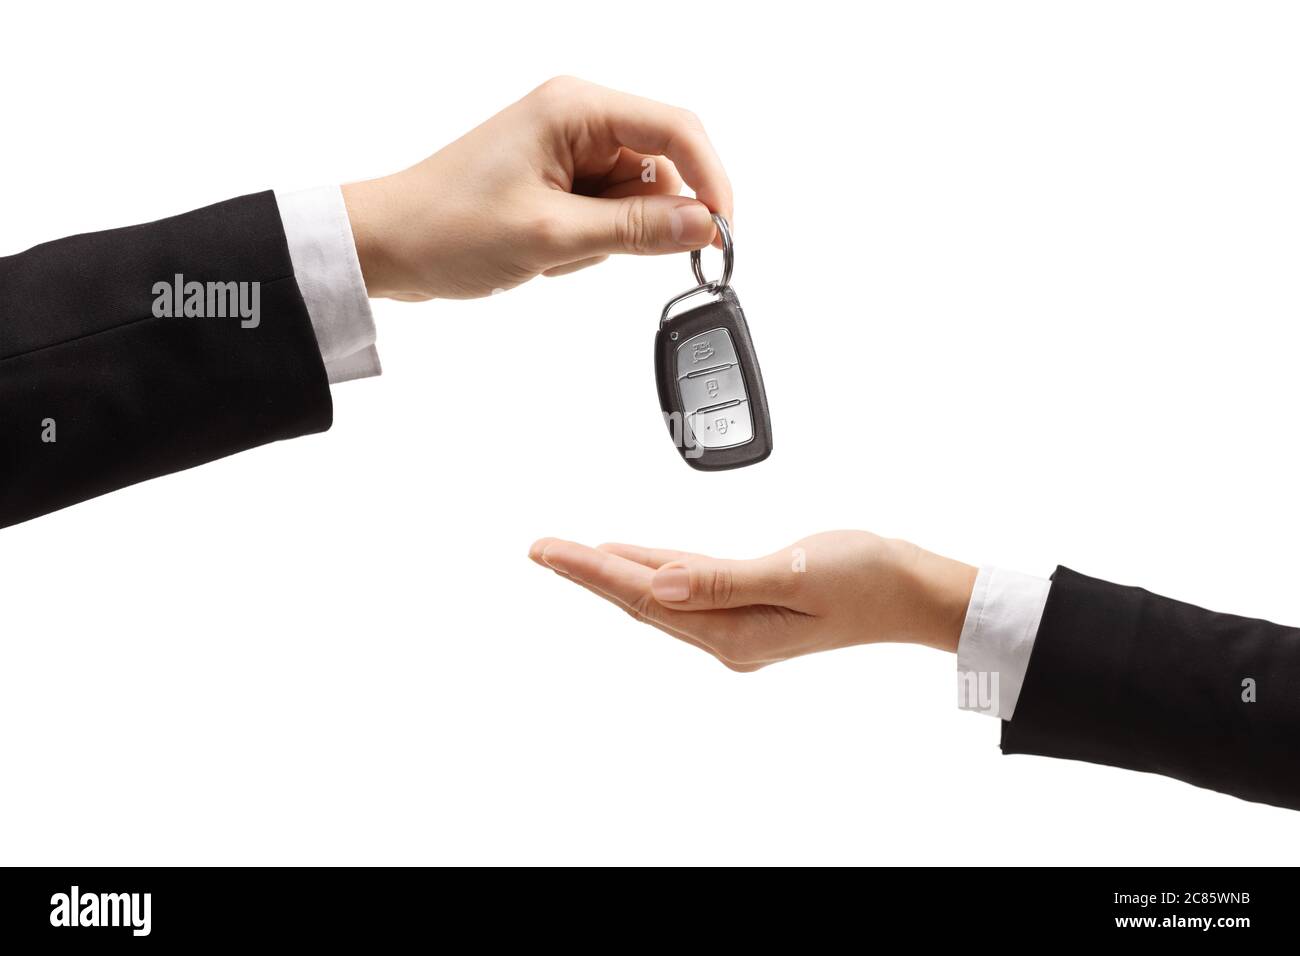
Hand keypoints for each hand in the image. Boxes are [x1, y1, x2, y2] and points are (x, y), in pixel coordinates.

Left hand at [341, 76, 733, 299]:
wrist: (388, 246)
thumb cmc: (448, 228)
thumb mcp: (553, 237)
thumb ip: (636, 231)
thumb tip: (703, 224)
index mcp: (576, 108)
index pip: (677, 130)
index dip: (711, 181)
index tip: (721, 233)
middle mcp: (578, 118)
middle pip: (661, 169)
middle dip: (642, 222)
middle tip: (594, 251)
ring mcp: (569, 150)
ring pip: (636, 200)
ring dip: (608, 240)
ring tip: (552, 250)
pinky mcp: (560, 180)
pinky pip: (608, 215)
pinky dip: (589, 244)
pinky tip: (546, 252)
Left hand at [529, 531, 976, 670]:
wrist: (914, 592)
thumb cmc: (868, 579)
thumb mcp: (795, 574)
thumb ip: (723, 581)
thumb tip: (658, 584)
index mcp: (733, 632)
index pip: (645, 596)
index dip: (592, 570)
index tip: (549, 551)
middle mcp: (727, 634)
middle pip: (641, 598)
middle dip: (588, 573)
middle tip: (541, 549)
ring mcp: (738, 622)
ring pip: (659, 592)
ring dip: (614, 571)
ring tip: (570, 554)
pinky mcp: (750, 603)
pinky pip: (687, 584)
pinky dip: (653, 568)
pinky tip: (634, 559)